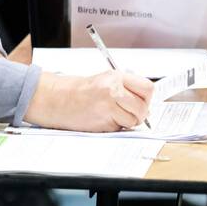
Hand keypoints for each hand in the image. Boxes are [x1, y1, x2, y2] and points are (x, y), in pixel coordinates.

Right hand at [24, 70, 153, 131]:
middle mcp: (113, 91)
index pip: (147, 88)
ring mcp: (108, 107)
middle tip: (131, 112)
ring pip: (133, 121)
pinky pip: (120, 128)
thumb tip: (146, 104)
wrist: (59, 99)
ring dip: (127, 122)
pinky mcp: (103, 123)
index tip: (143, 101)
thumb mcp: (106, 79)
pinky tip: (104, 119)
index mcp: (116, 77)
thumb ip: (127, 88)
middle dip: (140, 114)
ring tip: (114, 115)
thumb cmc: (81, 90)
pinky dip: (116, 126)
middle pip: (143, 108)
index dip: (147, 98)